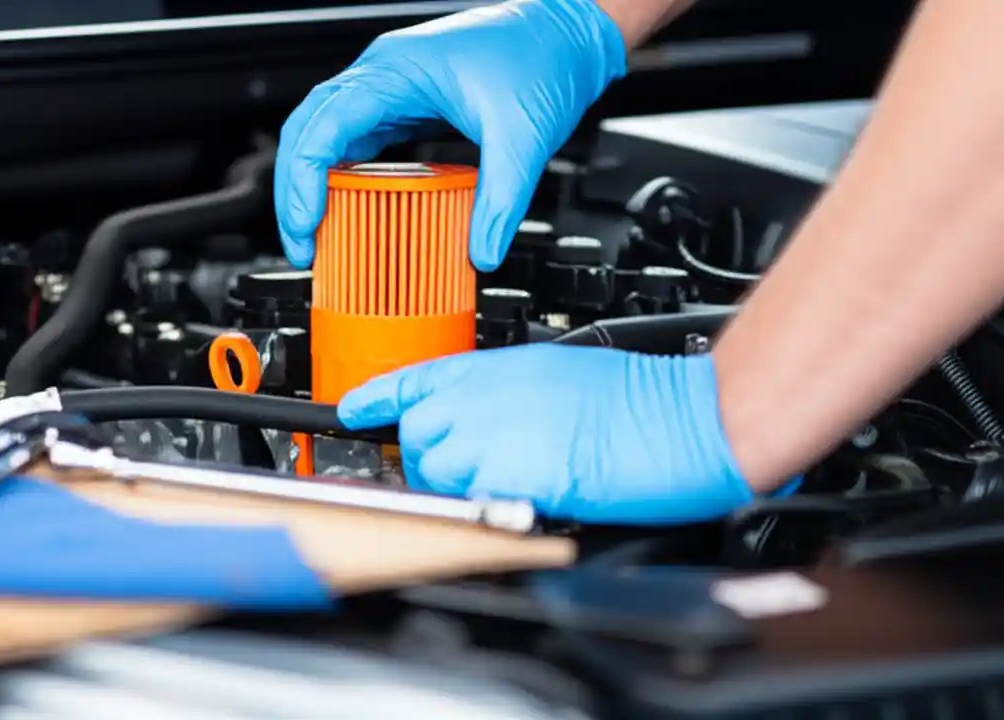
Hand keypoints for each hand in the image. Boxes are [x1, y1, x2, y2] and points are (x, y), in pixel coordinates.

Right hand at [274, 0, 627, 270]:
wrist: (568, 30)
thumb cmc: (542, 55)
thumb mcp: (524, 137)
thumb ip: (501, 201)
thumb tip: (480, 254)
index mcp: (395, 71)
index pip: (322, 125)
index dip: (304, 180)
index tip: (306, 226)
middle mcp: (382, 75)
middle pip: (307, 131)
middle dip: (295, 192)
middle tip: (302, 247)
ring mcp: (389, 89)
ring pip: (323, 135)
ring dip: (312, 185)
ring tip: (315, 236)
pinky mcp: (404, 105)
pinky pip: (354, 141)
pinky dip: (341, 176)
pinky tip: (347, 208)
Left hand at [337, 344, 795, 524]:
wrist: (688, 418)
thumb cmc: (643, 397)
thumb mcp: (562, 372)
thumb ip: (510, 393)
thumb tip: (487, 416)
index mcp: (500, 365)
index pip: (416, 376)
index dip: (377, 396)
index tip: (351, 409)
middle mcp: (487, 394)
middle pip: (414, 429)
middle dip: (424, 455)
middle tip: (459, 471)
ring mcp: (496, 434)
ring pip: (430, 468)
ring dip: (449, 486)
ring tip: (490, 489)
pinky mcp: (513, 477)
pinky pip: (466, 500)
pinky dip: (479, 509)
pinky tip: (509, 504)